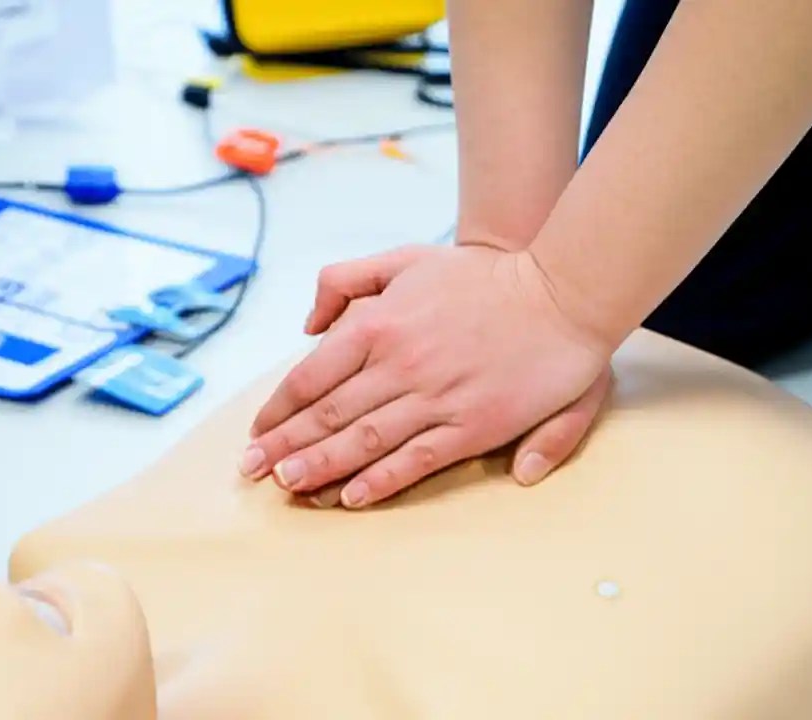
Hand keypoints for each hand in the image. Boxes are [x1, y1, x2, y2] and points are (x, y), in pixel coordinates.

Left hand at [241, 243, 613, 507]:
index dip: (279, 409)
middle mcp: (400, 364)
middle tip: (251, 472)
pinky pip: (416, 460)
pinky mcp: (473, 426)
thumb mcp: (406, 258)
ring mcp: (436, 398)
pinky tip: (351, 497)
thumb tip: (310, 326)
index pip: (311, 376)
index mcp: (379, 324)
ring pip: (364, 441)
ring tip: (288, 487)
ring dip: (320, 467)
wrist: (560, 293)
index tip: (257, 431)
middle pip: (328, 414)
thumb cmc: (483, 277)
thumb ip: (348, 280)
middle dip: (284, 446)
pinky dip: (381, 480)